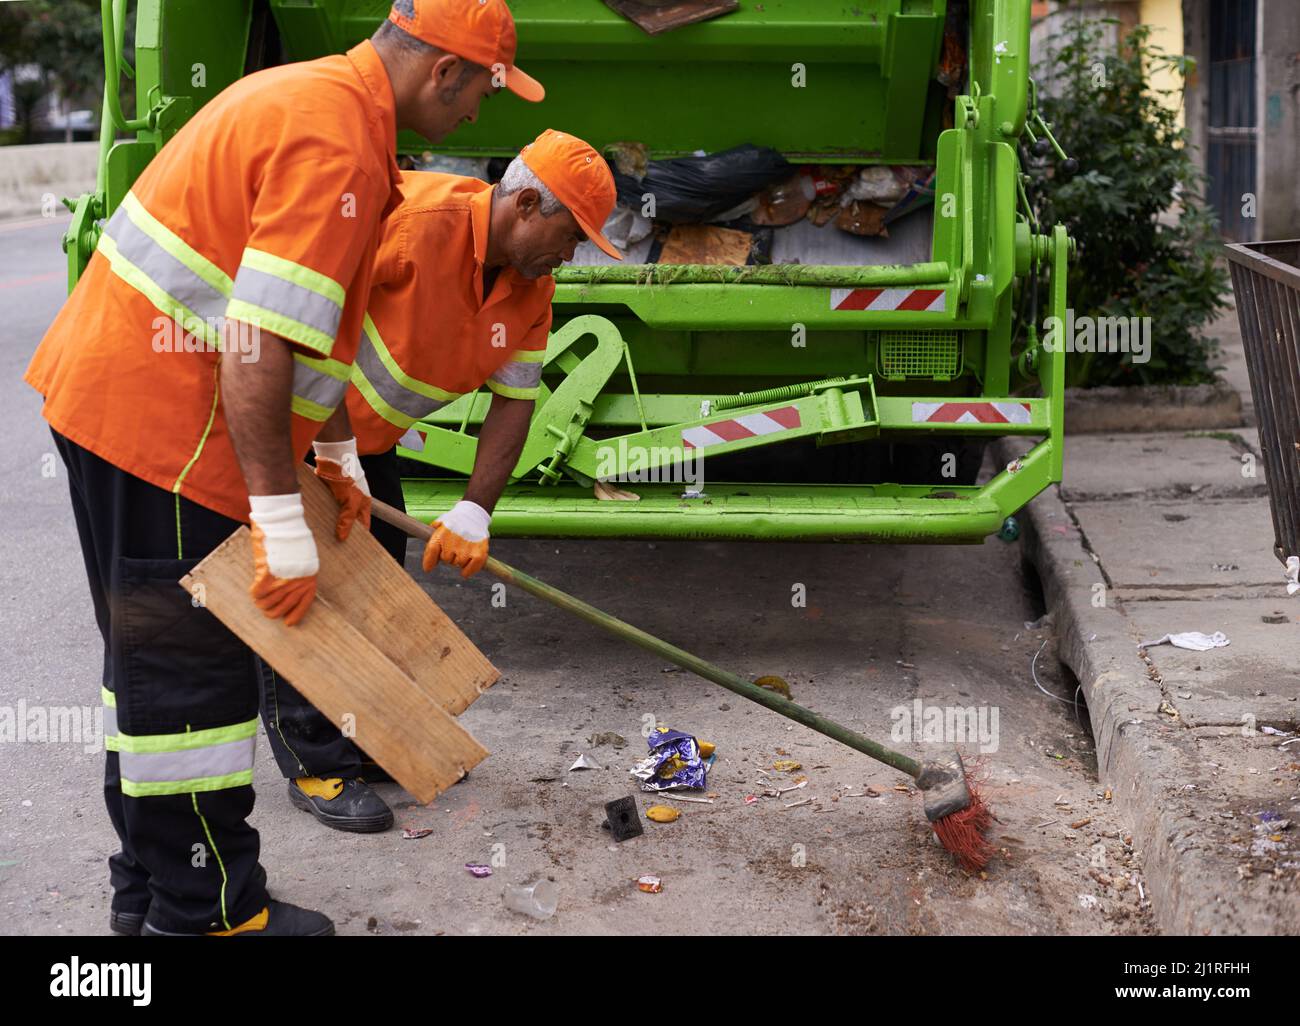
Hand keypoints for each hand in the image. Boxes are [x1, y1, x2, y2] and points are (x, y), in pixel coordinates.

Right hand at [248, 496, 318, 626]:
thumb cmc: (293, 535)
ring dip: (262, 603)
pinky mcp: (268, 574)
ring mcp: (283, 580)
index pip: (303, 605)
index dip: (295, 615)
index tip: (289, 623)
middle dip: (272, 610)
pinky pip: (257, 594)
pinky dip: (254, 593)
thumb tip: (287, 585)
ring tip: (259, 597)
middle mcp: (298, 582)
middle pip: (281, 610)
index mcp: (310, 578)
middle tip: (266, 605)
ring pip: (267, 605)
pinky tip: (254, 588)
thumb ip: (298, 572)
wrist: (283, 521)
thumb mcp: (305, 555)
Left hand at [312, 439, 370, 540]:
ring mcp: (339, 501)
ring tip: (321, 540)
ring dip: (329, 526)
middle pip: (347, 524)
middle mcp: (351, 505)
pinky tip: (313, 525)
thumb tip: (342, 537)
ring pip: (334, 518)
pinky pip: (324, 511)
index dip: (358, 538)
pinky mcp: (327, 497)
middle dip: (342, 534)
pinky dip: (320, 517)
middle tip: (333, 548)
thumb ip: (347, 519)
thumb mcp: (350, 501)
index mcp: (363, 507)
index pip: (363, 528)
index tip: (350, 550)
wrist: (331, 459)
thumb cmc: (347, 478)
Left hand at [422, 500, 489, 578]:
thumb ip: (432, 536)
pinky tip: (467, 568)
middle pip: (446, 560)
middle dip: (449, 556)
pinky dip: (468, 570)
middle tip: (456, 547)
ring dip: (460, 560)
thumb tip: (429, 551)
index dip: (429, 562)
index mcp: (441, 534)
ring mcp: (466, 549)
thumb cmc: (456, 520)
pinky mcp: (479, 554)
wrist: (474, 514)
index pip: (431, 552)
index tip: (428, 568)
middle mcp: (452, 542)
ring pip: (458, 564)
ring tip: (465, 549)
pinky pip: (470, 569)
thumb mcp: (441, 523)